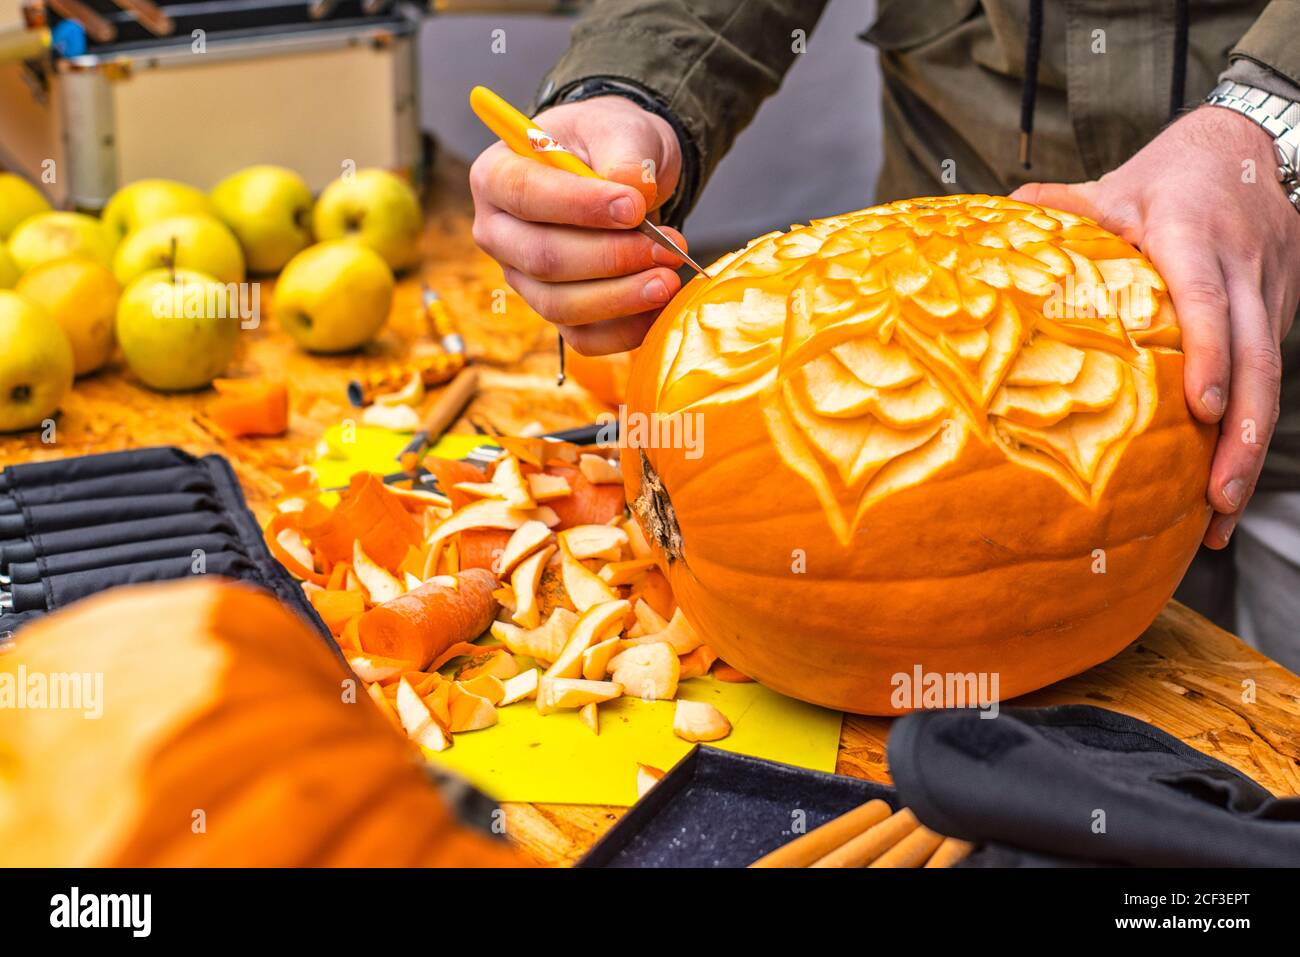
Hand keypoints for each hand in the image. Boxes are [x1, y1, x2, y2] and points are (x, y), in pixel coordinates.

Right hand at [470, 95, 686, 354]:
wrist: (623, 177)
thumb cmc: (610, 145)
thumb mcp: (621, 128)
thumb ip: (626, 154)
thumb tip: (633, 193)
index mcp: (497, 176)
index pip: (526, 195)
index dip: (580, 206)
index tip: (634, 207)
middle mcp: (499, 233)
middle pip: (544, 260)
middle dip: (611, 258)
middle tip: (668, 247)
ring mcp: (523, 278)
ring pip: (561, 306)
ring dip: (621, 298)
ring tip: (669, 279)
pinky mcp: (555, 311)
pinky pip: (582, 338)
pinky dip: (624, 331)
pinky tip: (660, 308)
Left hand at [1013, 106, 1299, 547]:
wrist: (1250, 144)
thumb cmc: (1167, 176)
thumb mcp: (1115, 184)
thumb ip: (1062, 205)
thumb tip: (1002, 210)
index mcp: (1194, 234)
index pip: (1208, 299)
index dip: (1209, 354)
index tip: (1201, 410)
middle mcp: (1242, 266)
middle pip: (1257, 357)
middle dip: (1240, 433)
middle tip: (1216, 497)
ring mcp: (1270, 291)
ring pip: (1271, 375)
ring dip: (1250, 448)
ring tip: (1221, 511)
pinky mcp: (1281, 311)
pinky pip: (1270, 374)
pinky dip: (1251, 427)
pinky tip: (1226, 478)